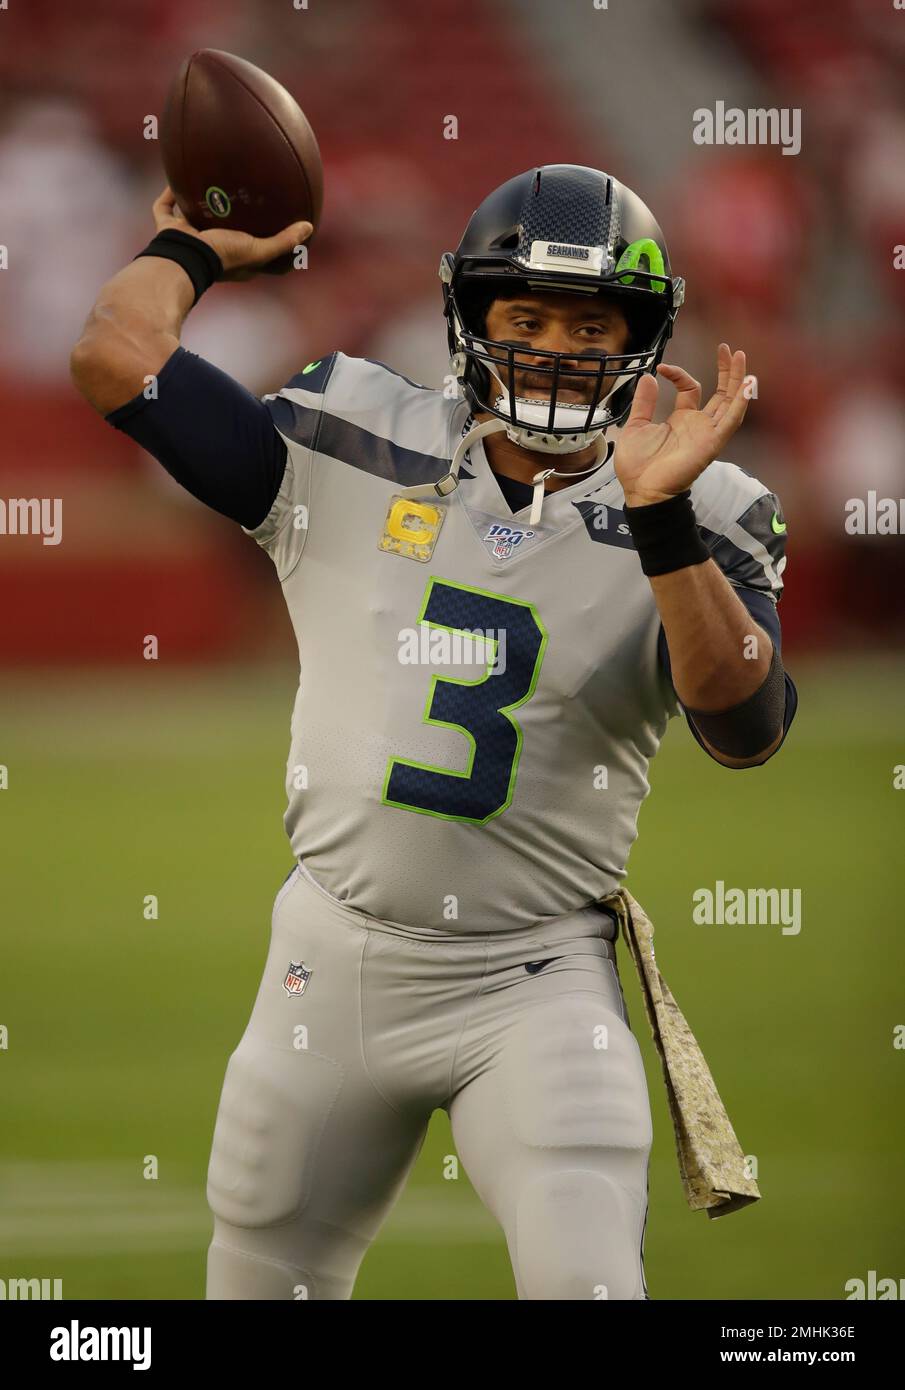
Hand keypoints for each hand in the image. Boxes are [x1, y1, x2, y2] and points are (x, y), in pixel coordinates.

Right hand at [152, 187, 312, 280]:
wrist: (184, 259)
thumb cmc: (223, 258)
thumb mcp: (258, 250)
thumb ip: (283, 241)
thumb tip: (309, 227)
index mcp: (231, 259)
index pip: (250, 251)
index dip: (260, 241)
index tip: (270, 225)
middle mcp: (209, 248)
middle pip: (220, 231)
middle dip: (227, 218)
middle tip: (237, 196)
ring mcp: (187, 238)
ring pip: (190, 218)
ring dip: (195, 203)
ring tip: (205, 182)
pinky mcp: (167, 229)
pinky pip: (164, 208)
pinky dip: (168, 194)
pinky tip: (176, 176)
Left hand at [614, 344, 750, 506]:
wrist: (641, 490)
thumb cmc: (638, 466)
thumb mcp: (636, 426)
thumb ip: (644, 402)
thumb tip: (649, 377)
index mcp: (681, 419)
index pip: (690, 388)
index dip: (679, 374)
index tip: (662, 368)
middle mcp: (698, 425)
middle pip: (720, 393)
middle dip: (726, 371)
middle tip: (728, 348)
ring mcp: (707, 433)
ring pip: (730, 402)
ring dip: (737, 380)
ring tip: (740, 357)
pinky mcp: (712, 443)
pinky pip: (731, 421)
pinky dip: (741, 403)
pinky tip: (747, 385)